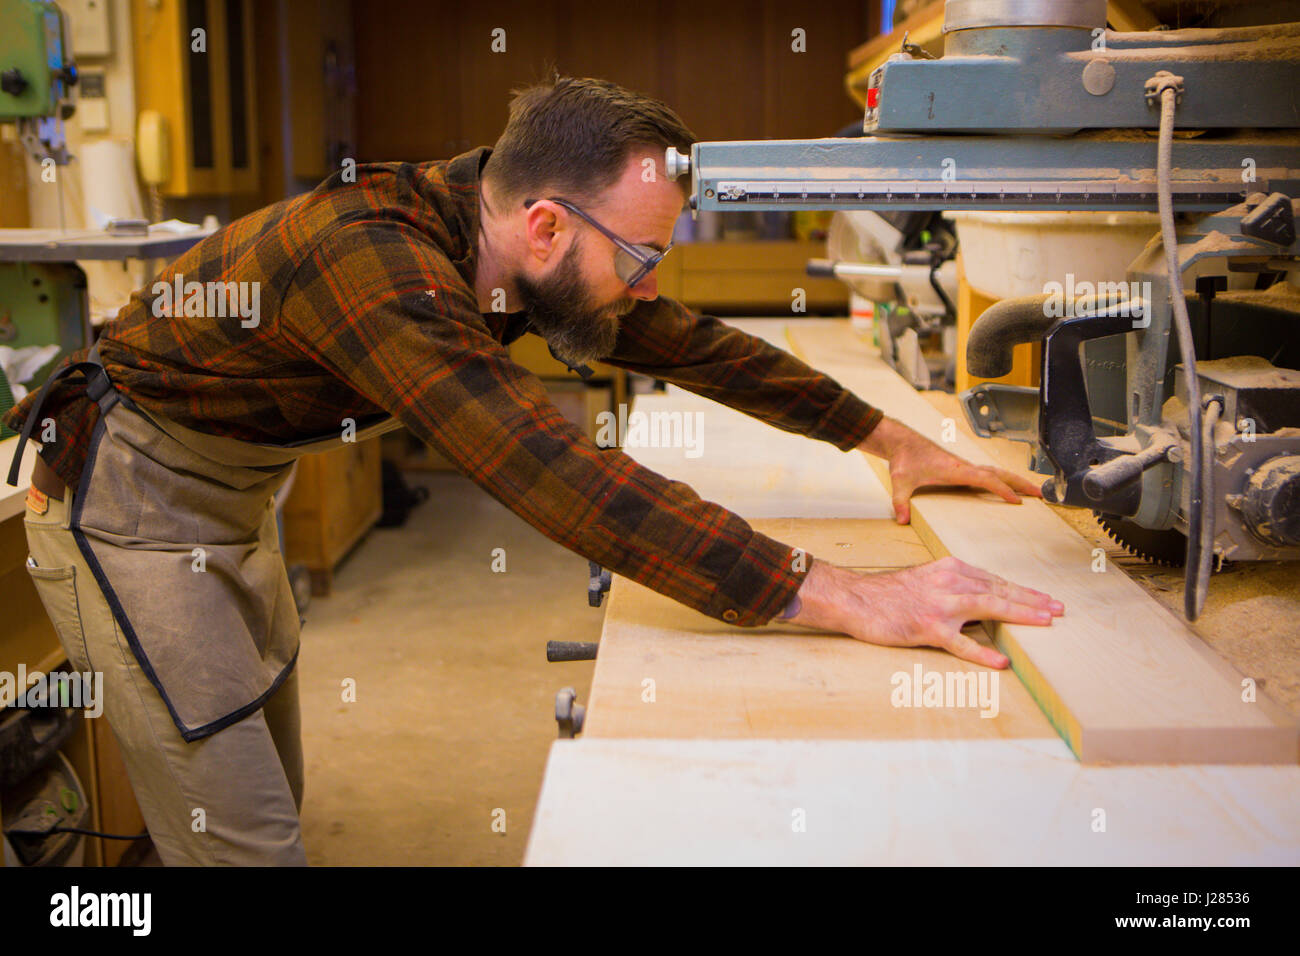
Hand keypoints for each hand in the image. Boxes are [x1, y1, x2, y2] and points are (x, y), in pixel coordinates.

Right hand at [785, 558, 1063, 667]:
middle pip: (999, 590)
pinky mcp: (928, 628)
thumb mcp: (925, 579)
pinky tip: (1000, 661)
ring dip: (1020, 615)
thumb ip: (952, 585)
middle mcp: (949, 583)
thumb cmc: (886, 593)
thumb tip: (980, 598)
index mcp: (950, 569)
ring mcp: (940, 605)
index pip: (995, 580)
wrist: (855, 599)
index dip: (1023, 591)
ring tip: (1045, 623)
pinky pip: (960, 642)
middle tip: (1058, 609)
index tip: (1046, 599)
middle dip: (1032, 600)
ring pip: (989, 608)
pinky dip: (982, 652)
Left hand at [859, 417, 1042, 523]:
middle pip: (1000, 473)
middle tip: (1041, 494)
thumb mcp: (900, 482)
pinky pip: (988, 473)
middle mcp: (964, 466)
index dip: (1002, 490)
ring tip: (1033, 491)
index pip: (985, 480)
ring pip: (996, 472)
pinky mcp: (962, 467)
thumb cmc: (904, 460)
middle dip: (1021, 484)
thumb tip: (902, 520)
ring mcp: (965, 466)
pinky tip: (1008, 487)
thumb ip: (901, 501)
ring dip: (1015, 480)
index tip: (1017, 501)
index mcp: (955, 469)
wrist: (902, 442)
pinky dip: (1002, 479)